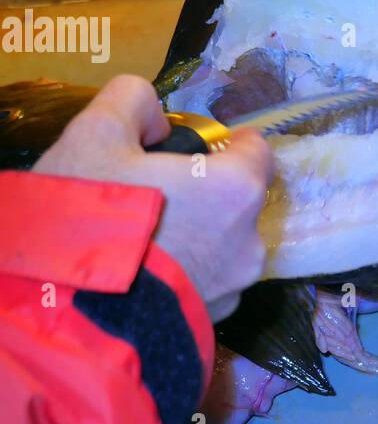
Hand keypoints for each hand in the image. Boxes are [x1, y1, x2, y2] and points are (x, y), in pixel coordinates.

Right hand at [33, 75, 274, 321]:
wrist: (74, 319)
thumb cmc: (93, 218)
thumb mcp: (95, 136)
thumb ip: (132, 102)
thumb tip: (155, 115)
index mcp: (237, 189)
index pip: (256, 150)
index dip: (226, 143)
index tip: (195, 148)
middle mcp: (250, 240)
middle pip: (237, 201)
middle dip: (205, 193)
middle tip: (153, 193)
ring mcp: (235, 287)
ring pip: (223, 246)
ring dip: (195, 236)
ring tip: (141, 240)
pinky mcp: (214, 321)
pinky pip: (206, 283)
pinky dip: (184, 274)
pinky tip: (143, 273)